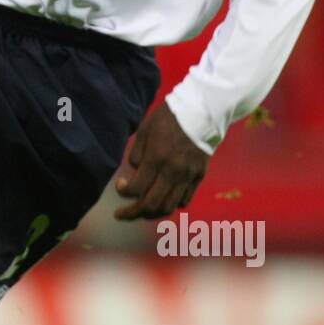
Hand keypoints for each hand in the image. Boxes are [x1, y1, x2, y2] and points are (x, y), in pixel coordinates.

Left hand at [113, 101, 207, 220]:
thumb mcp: (145, 129)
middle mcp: (172, 171)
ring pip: (168, 207)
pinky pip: (184, 200)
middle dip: (132, 213)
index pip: (136, 188)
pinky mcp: (199, 176)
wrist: (202, 110)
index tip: (120, 186)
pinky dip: (171, 204)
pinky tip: (162, 199)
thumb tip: (135, 172)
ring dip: (152, 213)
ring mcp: (188, 175)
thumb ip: (137, 153)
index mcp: (156, 157)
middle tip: (122, 213)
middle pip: (151, 204)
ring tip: (141, 211)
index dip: (123, 191)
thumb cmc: (169, 117)